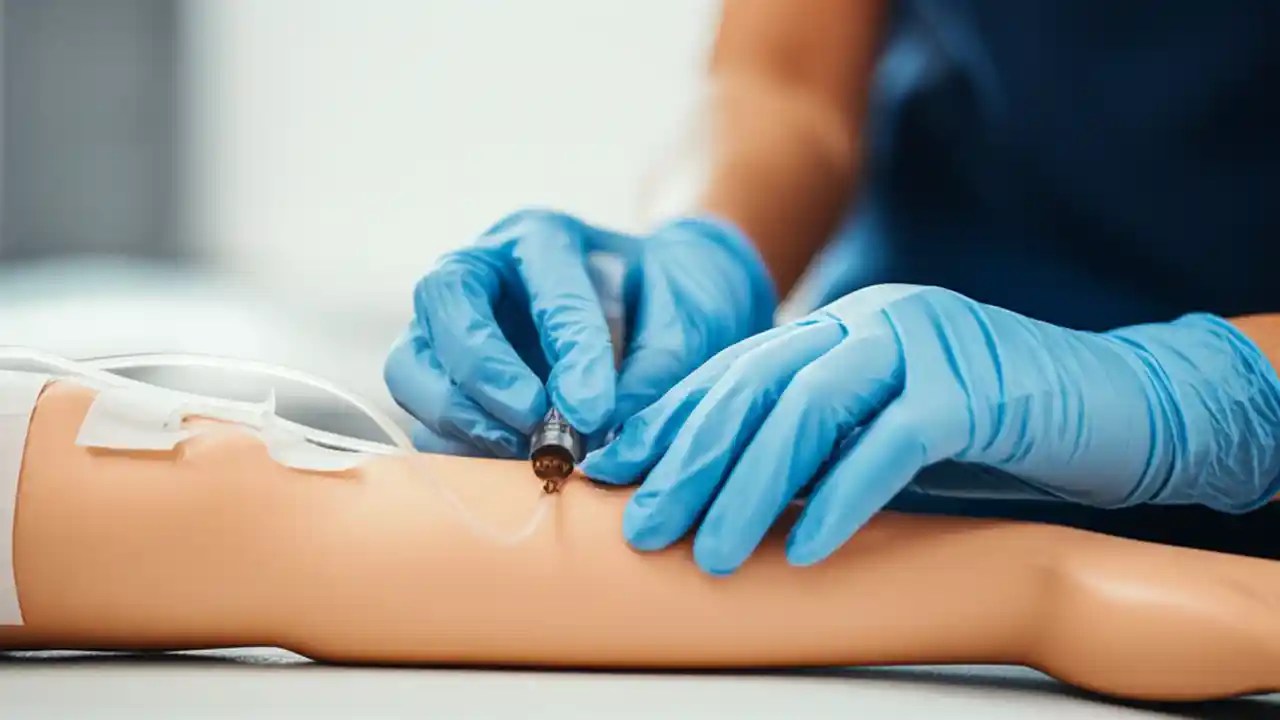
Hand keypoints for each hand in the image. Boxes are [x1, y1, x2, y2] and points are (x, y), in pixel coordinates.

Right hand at [384, 209, 775, 456]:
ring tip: (523, 452)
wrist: (649, 309)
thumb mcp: (685, 318)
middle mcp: (482, 270)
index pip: (547, 283)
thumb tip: (607, 429)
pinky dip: (456, 448)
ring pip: (410, 363)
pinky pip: (420, 417)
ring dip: (460, 415)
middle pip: (444, 300)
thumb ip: (657, 366)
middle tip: (534, 421)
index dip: (568, 350)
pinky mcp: (437, 378)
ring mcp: (447, 325)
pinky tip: (505, 465)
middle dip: (484, 368)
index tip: (595, 410)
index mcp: (543, 237)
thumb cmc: (665, 303)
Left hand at [582, 284, 1279, 573]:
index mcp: (842, 323)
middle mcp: (871, 319)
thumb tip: (723, 493)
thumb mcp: (882, 426)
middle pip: (755, 386)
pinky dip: (840, 498)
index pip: (736, 369)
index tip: (616, 471)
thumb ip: (818, 439)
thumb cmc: (989, 427)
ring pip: (808, 409)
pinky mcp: (970, 386)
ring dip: (750, 486)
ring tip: (710, 552)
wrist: (1115, 407)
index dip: (671, 421)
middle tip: (643, 524)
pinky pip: (888, 443)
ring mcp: (922, 343)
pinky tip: (802, 547)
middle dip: (690, 459)